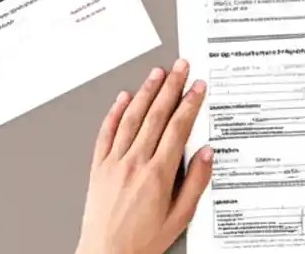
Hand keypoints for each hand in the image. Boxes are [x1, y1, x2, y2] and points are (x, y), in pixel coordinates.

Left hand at [75, 60, 212, 253]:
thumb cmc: (142, 241)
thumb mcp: (180, 217)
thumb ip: (195, 183)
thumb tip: (206, 154)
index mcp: (158, 174)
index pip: (178, 127)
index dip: (190, 103)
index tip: (198, 87)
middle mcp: (135, 163)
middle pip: (156, 115)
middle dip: (172, 86)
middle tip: (181, 67)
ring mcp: (114, 163)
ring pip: (132, 117)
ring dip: (146, 92)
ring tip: (157, 73)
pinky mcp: (98, 167)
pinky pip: (106, 133)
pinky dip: (115, 112)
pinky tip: (123, 98)